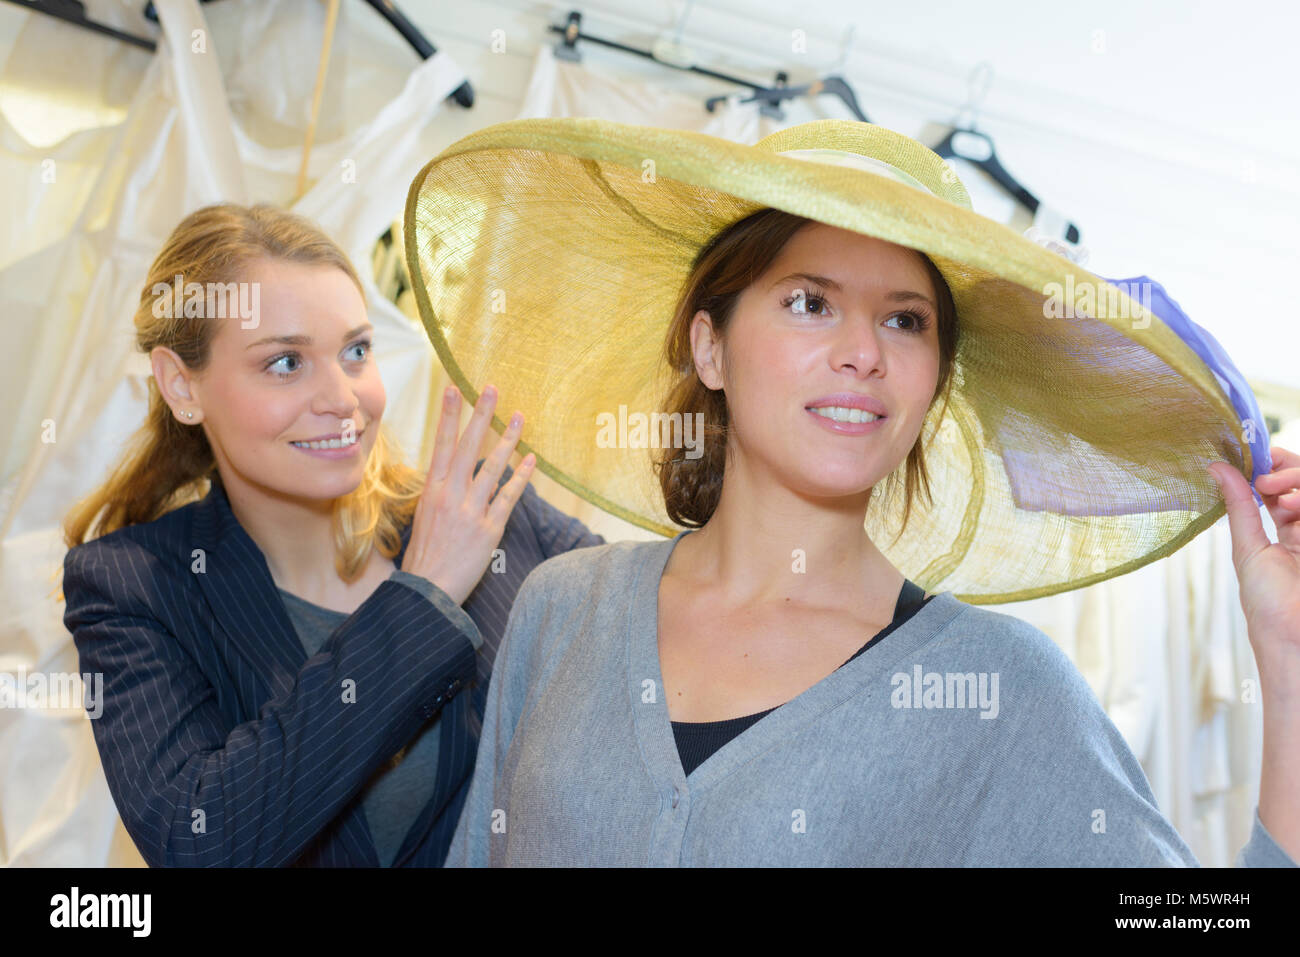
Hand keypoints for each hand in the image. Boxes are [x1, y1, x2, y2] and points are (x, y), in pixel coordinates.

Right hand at [400, 384, 535, 605]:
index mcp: (432, 491)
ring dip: (508, 439)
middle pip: (468, 446)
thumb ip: (442, 496)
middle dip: (481, 415)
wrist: (427, 591)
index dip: (449, 415)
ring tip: (520, 417)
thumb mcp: (425, 519)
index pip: (442, 444)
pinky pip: (508, 497)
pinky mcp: (489, 528)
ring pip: (493, 467)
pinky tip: (532, 460)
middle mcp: (451, 495)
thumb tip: (458, 479)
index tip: (454, 389)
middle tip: (492, 388)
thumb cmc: (424, 558)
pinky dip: (521, 477)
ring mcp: (470, 511)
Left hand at [1208, 445, 1299, 677]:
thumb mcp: (1249, 548)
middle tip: (1266, 478)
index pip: (1283, 486)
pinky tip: (1294, 514)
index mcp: (1286, 529)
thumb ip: (1239, 506)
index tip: (1255, 461)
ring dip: (1298, 483)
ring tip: (1279, 496)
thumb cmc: (1269, 605)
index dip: (1272, 468)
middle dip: (1287, 470)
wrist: (1293, 638)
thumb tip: (1216, 467)